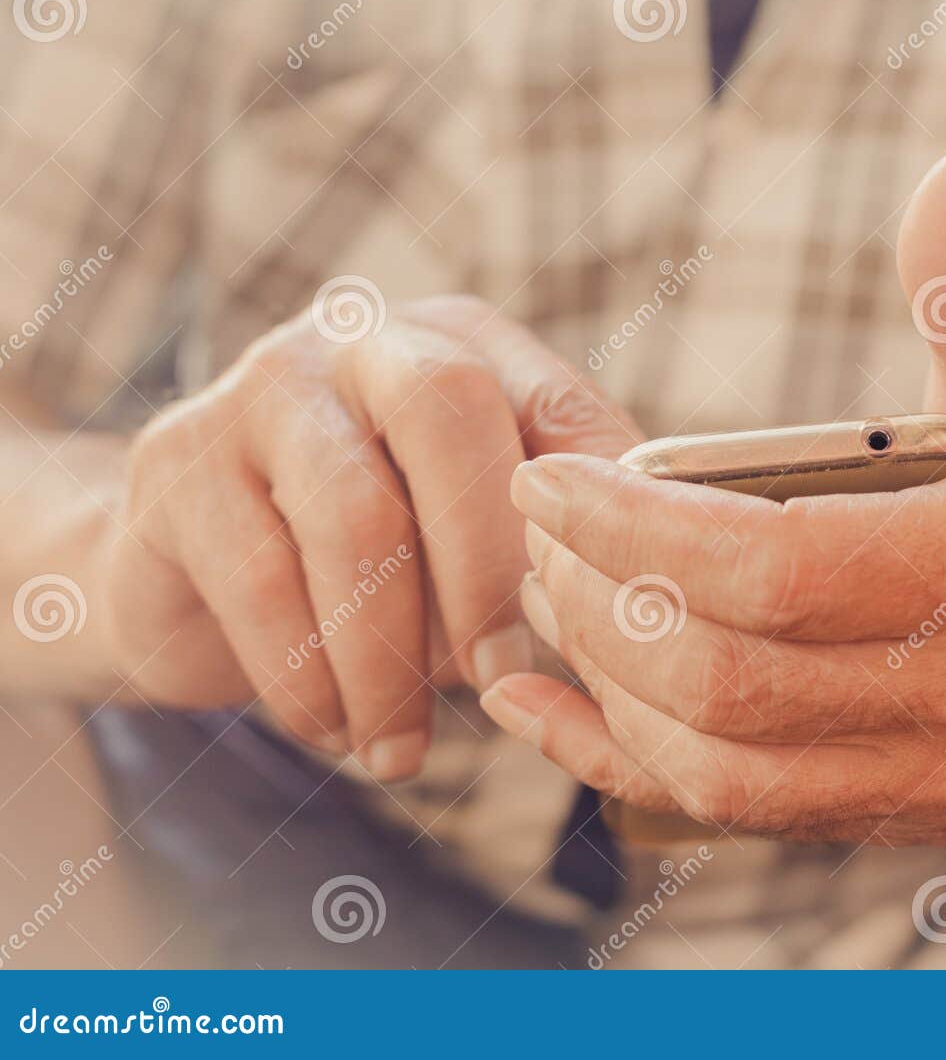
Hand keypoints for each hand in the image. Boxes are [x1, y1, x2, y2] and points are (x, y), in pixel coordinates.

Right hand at [105, 294, 636, 779]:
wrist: (195, 574)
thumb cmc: (382, 563)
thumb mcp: (479, 550)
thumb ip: (552, 554)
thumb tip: (626, 618)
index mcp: (469, 347)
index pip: (560, 409)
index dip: (592, 520)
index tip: (596, 628)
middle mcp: (368, 336)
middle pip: (448, 414)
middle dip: (486, 564)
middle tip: (501, 678)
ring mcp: (265, 384)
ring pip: (354, 517)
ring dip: (390, 658)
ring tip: (403, 750)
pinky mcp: (179, 459)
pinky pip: (262, 580)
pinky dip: (309, 681)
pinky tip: (334, 733)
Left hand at [483, 147, 945, 842]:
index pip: (781, 572)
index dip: (641, 530)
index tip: (550, 479)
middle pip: (731, 683)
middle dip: (602, 606)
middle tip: (539, 532)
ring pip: (724, 771)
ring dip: (606, 687)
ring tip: (553, 596)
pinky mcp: (921, 814)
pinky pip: (745, 815)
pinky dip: (633, 765)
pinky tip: (557, 712)